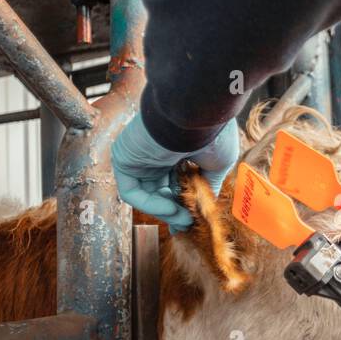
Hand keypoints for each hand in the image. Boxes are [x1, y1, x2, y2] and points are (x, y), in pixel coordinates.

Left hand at [110, 114, 239, 231]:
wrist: (196, 114)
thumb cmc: (212, 133)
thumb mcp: (217, 164)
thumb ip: (208, 186)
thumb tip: (205, 209)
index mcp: (175, 148)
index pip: (173, 181)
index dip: (184, 204)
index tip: (193, 222)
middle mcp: (154, 151)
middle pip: (160, 190)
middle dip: (174, 211)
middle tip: (189, 225)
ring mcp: (137, 155)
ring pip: (146, 194)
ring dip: (166, 211)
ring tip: (185, 219)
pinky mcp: (123, 159)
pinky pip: (132, 192)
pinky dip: (152, 205)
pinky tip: (173, 209)